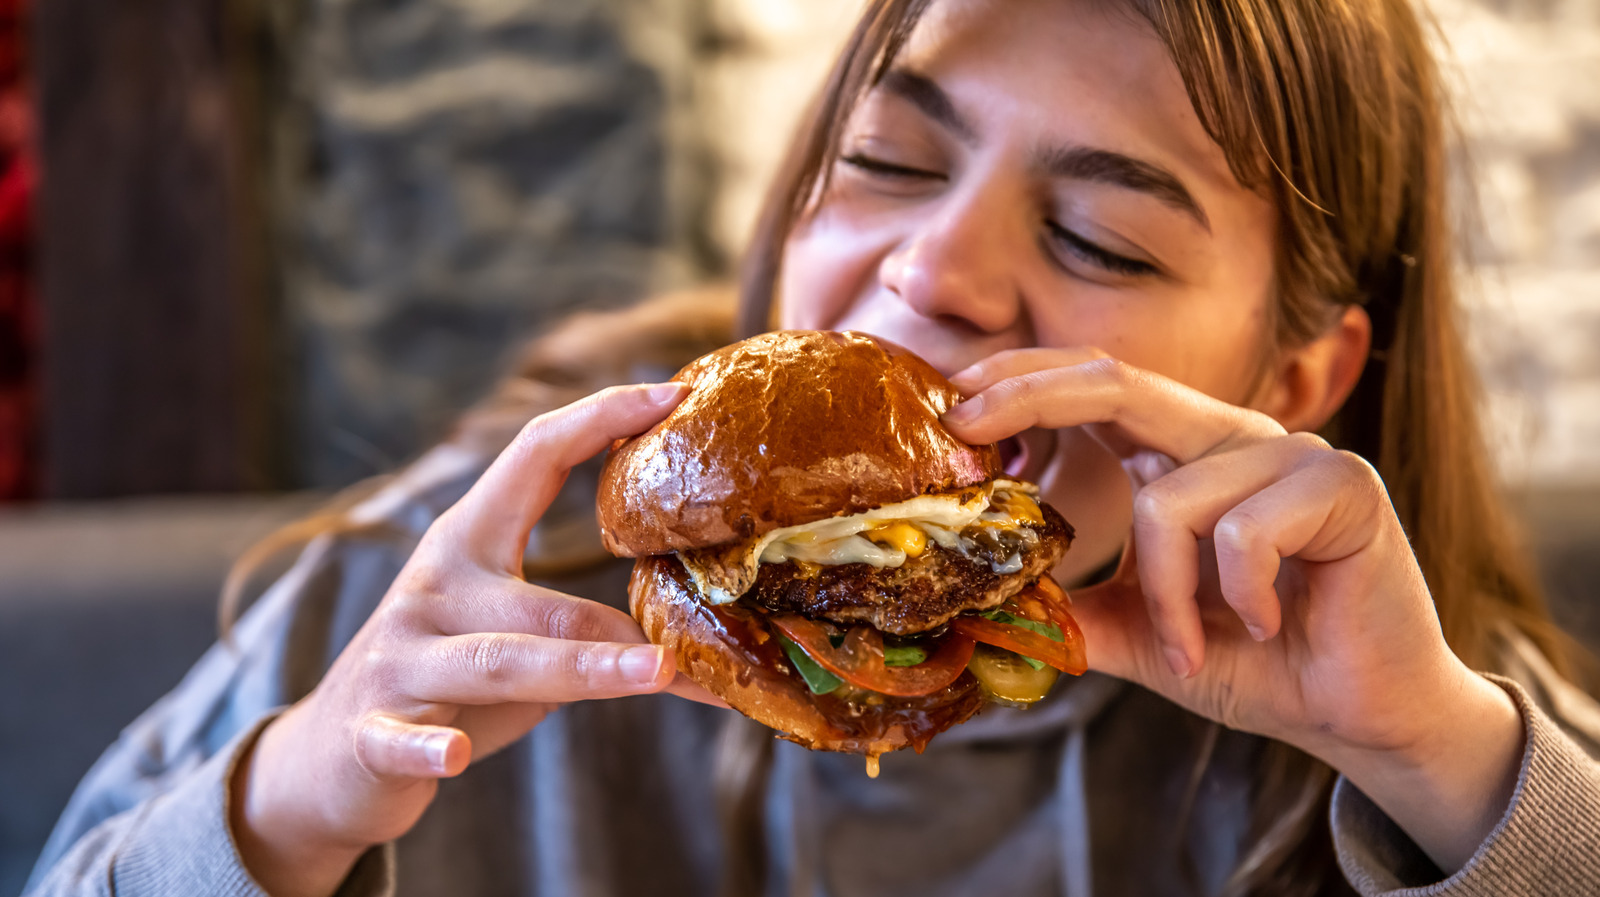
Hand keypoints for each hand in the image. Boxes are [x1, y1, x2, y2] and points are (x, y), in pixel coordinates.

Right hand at [231, 382, 722, 896]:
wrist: (331, 756)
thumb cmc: (448, 680)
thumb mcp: (513, 631)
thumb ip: (583, 619)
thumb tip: (703, 628)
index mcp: (470, 540)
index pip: (534, 455)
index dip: (600, 418)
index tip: (671, 393)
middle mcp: (435, 588)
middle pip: (541, 599)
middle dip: (619, 622)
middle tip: (697, 637)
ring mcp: (401, 659)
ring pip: (499, 661)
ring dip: (582, 668)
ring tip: (653, 673)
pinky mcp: (371, 731)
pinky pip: (402, 739)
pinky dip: (426, 748)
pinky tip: (454, 757)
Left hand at [945, 349, 1523, 872]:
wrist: (1361, 713)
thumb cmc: (1258, 662)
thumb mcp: (1144, 636)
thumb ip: (1078, 611)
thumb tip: (990, 605)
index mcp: (1184, 455)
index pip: (1093, 389)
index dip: (1021, 384)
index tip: (950, 407)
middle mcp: (1231, 437)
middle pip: (1117, 380)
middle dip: (1029, 396)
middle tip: (964, 425)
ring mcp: (1290, 453)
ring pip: (1169, 499)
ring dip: (1163, 595)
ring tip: (1190, 648)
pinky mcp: (1343, 485)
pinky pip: (1242, 532)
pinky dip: (1233, 596)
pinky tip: (1265, 624)